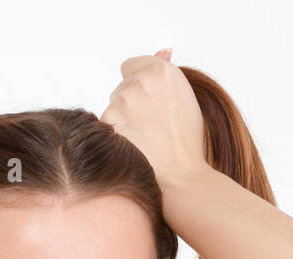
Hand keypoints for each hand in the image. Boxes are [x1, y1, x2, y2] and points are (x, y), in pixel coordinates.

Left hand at [99, 49, 206, 189]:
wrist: (180, 174)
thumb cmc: (186, 141)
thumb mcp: (184, 98)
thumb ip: (165, 77)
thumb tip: (162, 50)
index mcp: (162, 71)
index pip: (132, 66)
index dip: (138, 83)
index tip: (146, 98)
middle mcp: (140, 82)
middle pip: (122, 88)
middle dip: (131, 104)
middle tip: (151, 126)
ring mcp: (122, 102)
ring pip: (113, 108)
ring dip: (122, 121)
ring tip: (145, 140)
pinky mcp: (109, 123)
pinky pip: (106, 125)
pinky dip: (115, 135)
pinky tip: (133, 146)